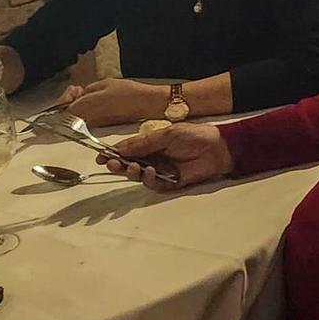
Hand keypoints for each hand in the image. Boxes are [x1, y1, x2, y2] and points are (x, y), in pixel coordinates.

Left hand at [57, 77, 165, 128]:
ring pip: (77, 118)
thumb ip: (86, 91)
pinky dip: (87, 110)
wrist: (146, 104)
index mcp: (84, 108)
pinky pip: (88, 120)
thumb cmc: (128, 93)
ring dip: (77, 106)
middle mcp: (87, 120)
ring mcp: (95, 125)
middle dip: (68, 102)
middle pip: (68, 115)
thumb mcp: (103, 83)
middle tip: (76, 91)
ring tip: (85, 93)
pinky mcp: (103, 127)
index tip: (69, 92)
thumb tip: (79, 96)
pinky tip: (94, 100)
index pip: (61, 110)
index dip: (62, 100)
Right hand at [99, 121, 232, 190]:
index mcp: (151, 144)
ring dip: (133, 172)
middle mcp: (154, 158)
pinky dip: (149, 180)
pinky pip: (154, 185)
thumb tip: (119, 148)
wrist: (218, 148)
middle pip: (129, 165)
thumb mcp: (167, 134)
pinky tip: (149, 172)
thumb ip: (143, 143)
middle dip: (119, 166)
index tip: (100, 157)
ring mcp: (162, 171)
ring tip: (134, 167)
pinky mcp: (171, 182)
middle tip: (112, 164)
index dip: (113, 154)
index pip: (128, 150)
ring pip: (139, 176)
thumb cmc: (194, 135)